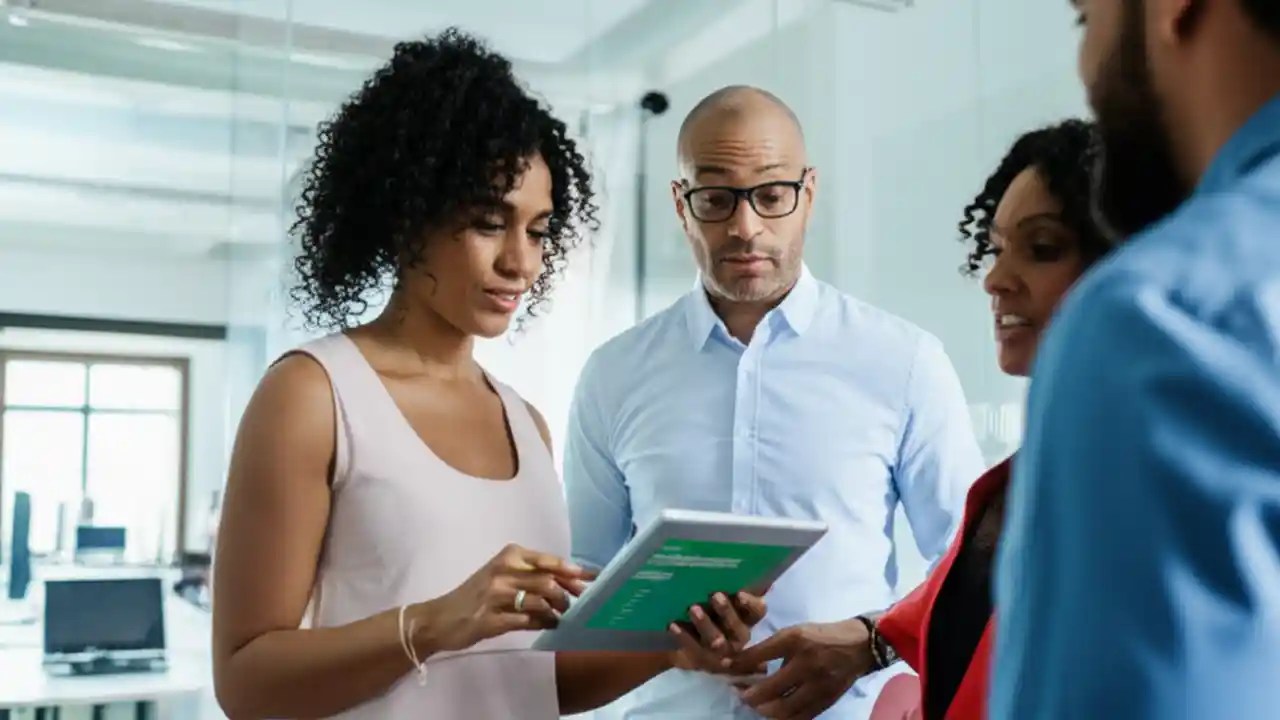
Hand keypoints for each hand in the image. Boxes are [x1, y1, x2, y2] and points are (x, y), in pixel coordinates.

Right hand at [413, 544, 593, 652]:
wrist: (441, 618)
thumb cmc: (477, 595)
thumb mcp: (502, 576)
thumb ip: (532, 576)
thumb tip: (571, 583)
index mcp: (509, 556)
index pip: (548, 561)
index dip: (574, 570)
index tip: (594, 578)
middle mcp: (503, 571)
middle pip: (548, 581)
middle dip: (568, 594)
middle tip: (578, 604)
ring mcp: (496, 596)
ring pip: (539, 601)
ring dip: (556, 611)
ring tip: (560, 616)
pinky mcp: (491, 619)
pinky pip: (526, 621)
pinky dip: (543, 623)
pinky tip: (549, 625)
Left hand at [667, 591, 767, 675]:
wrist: (683, 640)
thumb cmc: (708, 611)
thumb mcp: (719, 599)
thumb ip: (729, 585)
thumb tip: (743, 569)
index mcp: (747, 619)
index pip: (758, 611)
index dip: (751, 603)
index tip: (739, 593)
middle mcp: (739, 637)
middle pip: (738, 627)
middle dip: (727, 612)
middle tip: (715, 596)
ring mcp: (721, 653)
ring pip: (717, 640)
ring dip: (705, 624)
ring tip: (692, 609)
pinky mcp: (703, 661)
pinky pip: (694, 649)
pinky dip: (684, 636)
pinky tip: (673, 625)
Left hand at [730, 619, 873, 718]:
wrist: (859, 645)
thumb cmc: (821, 636)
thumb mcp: (795, 633)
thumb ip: (774, 649)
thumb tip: (747, 666)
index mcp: (796, 639)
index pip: (760, 654)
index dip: (739, 664)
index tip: (725, 668)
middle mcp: (806, 662)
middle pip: (771, 688)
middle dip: (750, 695)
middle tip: (740, 695)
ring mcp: (818, 684)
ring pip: (784, 708)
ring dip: (765, 710)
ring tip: (756, 706)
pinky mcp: (827, 700)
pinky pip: (801, 716)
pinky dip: (785, 717)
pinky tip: (775, 713)